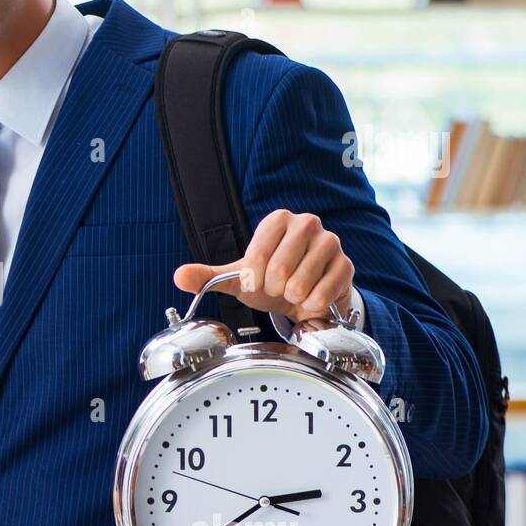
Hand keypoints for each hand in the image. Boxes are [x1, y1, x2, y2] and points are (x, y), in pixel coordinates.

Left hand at [173, 209, 354, 323]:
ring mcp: (330, 242)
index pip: (256, 256)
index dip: (254, 278)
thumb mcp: (238, 278)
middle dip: (274, 290)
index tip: (257, 281)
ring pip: (300, 284)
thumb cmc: (271, 281)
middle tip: (278, 288)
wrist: (305, 296)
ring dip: (293, 298)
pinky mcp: (346, 265)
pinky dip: (311, 305)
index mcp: (277, 220)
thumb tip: (179, 276)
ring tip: (294, 292)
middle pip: (279, 271)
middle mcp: (307, 223)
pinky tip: (311, 299)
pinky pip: (322, 294)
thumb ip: (207, 276)